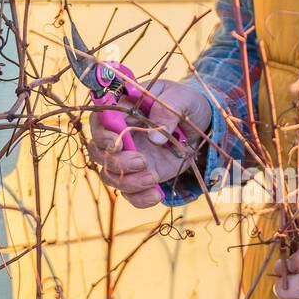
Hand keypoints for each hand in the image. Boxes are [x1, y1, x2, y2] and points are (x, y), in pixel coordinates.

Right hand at [86, 79, 210, 207]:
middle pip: (98, 153)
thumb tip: (155, 137)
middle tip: (142, 161)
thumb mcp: (182, 99)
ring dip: (130, 182)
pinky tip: (156, 195)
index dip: (102, 135)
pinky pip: (130, 194)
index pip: (98, 123)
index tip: (118, 143)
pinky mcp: (139, 176)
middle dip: (117, 162)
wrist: (201, 125)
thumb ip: (167, 110)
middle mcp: (117, 136)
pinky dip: (140, 199)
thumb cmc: (184, 103)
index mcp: (122, 110)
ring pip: (110, 176)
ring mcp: (127, 158)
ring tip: (154, 177)